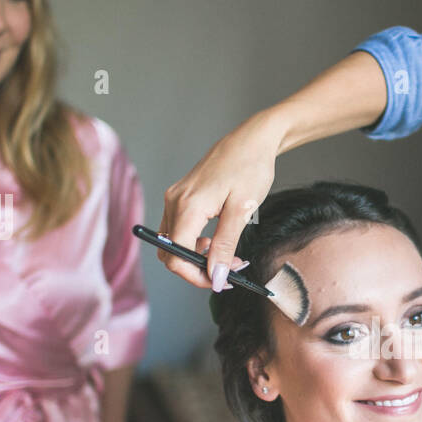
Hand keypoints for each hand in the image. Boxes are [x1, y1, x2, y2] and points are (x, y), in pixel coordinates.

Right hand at [156, 113, 281, 290]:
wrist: (252, 140)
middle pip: (169, 252)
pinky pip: (179, 230)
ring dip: (197, 257)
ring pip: (173, 243)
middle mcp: (174, 202)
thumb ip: (225, 246)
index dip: (195, 275)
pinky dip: (195, 244)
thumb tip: (215, 276)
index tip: (220, 281)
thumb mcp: (241, 211)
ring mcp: (175, 198)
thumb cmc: (250, 169)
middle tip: (227, 273)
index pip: (175, 255)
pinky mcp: (181, 197)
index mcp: (188, 206)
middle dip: (195, 269)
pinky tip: (218, 242)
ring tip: (228, 258)